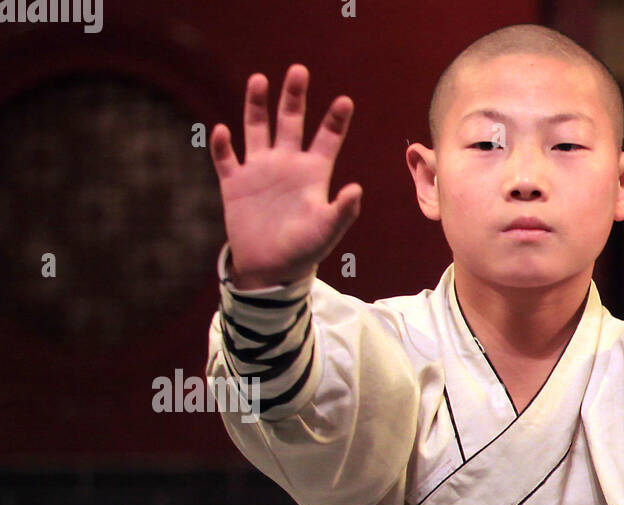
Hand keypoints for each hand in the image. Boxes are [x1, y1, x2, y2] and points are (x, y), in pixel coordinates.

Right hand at [210, 64, 361, 288]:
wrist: (270, 270)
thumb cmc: (303, 252)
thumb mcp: (326, 231)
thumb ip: (342, 211)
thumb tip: (357, 189)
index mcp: (312, 174)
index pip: (327, 140)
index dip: (335, 120)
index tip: (345, 100)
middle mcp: (286, 165)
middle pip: (290, 122)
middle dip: (294, 97)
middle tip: (299, 70)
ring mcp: (259, 172)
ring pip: (256, 129)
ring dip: (257, 106)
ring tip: (259, 79)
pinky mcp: (234, 184)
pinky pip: (226, 158)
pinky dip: (222, 145)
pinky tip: (222, 131)